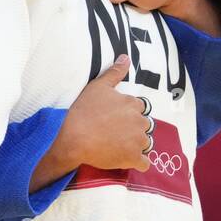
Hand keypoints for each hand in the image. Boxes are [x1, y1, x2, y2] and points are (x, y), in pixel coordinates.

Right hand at [57, 55, 153, 173]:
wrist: (74, 138)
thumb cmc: (83, 111)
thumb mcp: (97, 87)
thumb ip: (114, 72)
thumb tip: (126, 57)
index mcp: (133, 104)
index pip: (140, 108)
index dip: (128, 113)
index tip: (115, 118)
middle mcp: (140, 121)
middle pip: (144, 125)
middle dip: (134, 129)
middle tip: (115, 133)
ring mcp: (138, 141)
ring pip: (145, 143)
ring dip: (137, 145)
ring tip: (119, 146)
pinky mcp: (133, 159)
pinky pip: (144, 162)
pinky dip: (138, 162)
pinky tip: (127, 160)